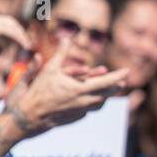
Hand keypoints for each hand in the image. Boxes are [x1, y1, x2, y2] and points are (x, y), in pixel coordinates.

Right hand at [0, 12, 30, 55]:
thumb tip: (1, 50)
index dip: (18, 32)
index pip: (9, 23)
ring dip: (22, 35)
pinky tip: (24, 46)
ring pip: (13, 26)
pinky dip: (18, 38)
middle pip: (13, 22)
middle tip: (31, 44)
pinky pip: (9, 31)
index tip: (26, 42)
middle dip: (23, 33)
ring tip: (29, 46)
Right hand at [13, 40, 132, 133]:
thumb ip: (60, 55)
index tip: (128, 71)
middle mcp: (83, 103)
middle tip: (123, 81)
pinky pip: (89, 109)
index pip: (106, 83)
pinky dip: (94, 102)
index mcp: (80, 90)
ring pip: (100, 103)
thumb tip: (65, 39)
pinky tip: (95, 100)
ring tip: (112, 90)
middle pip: (106, 94)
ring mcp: (80, 112)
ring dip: (106, 95)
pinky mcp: (75, 118)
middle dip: (115, 86)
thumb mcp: (48, 70)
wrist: (28, 117)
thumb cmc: (37, 92)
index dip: (118, 76)